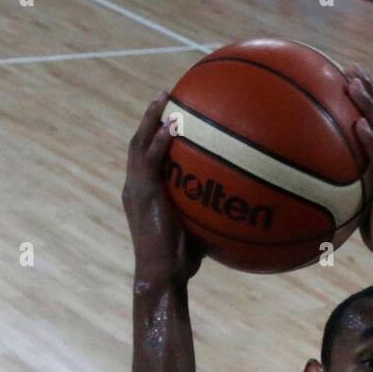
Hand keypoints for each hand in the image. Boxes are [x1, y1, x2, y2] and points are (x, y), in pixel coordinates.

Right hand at [123, 94, 203, 289]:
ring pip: (139, 144)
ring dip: (151, 119)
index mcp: (143, 195)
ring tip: (164, 98)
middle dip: (149, 118)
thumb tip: (237, 214)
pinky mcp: (143, 194)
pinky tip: (171, 125)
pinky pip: (150, 160)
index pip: (146, 158)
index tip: (168, 119)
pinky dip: (159, 141)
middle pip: (139, 143)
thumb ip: (208, 217)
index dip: (153, 137)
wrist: (162, 275)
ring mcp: (137, 189)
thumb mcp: (197, 234)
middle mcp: (135, 187)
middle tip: (164, 96)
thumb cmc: (181, 263)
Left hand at [346, 66, 372, 270]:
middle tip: (351, 67)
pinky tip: (359, 125)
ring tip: (354, 86)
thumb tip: (320, 170)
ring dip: (371, 105)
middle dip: (371, 88)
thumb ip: (350, 177)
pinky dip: (372, 140)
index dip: (372, 94)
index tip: (352, 73)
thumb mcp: (362, 197)